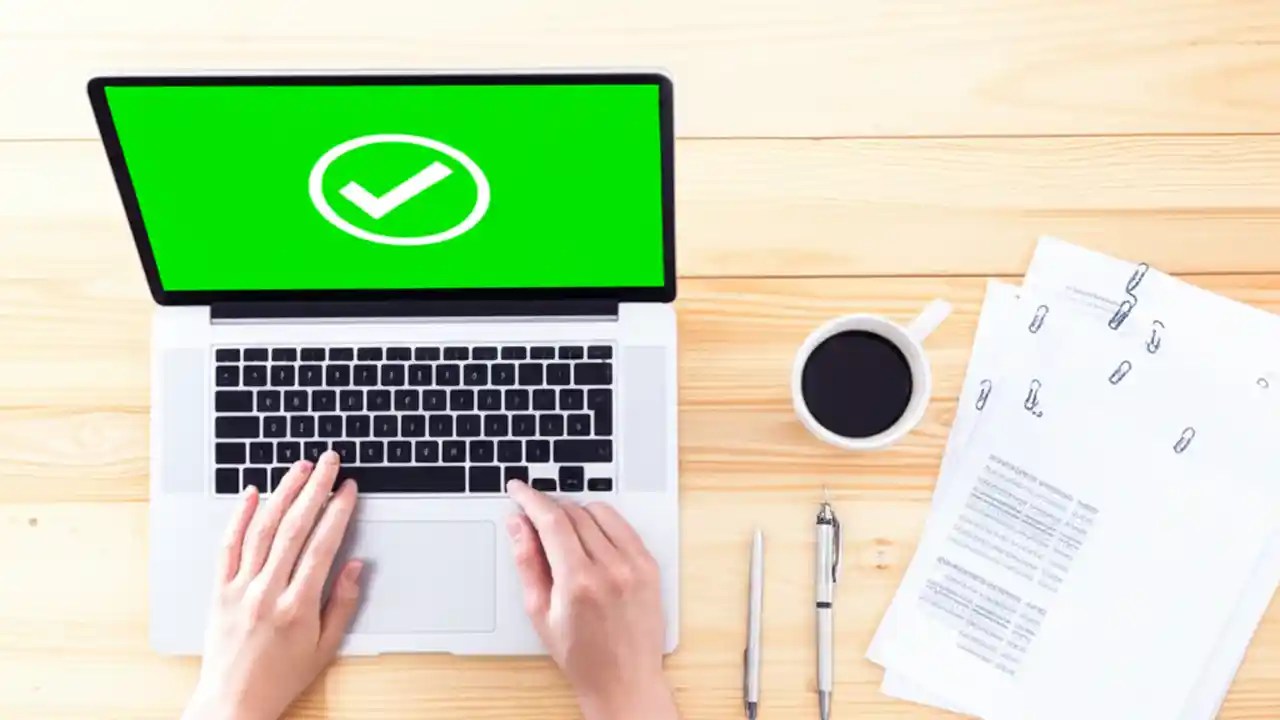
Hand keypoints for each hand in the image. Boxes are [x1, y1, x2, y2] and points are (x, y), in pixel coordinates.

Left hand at [183, 453, 362, 719]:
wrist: (233, 701)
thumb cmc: (282, 677)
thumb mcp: (325, 647)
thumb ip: (342, 603)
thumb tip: (354, 565)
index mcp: (297, 606)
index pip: (322, 545)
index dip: (338, 512)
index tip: (348, 489)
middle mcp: (266, 591)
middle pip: (293, 527)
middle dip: (314, 488)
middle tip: (328, 462)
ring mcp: (240, 588)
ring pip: (262, 529)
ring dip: (283, 493)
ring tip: (299, 468)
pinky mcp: (219, 590)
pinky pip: (228, 546)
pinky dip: (239, 516)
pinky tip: (253, 494)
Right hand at [506, 480, 676, 719]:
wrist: (625, 680)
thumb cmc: (581, 656)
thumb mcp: (540, 613)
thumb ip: (527, 563)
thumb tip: (518, 524)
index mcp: (578, 582)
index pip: (551, 521)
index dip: (531, 499)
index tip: (519, 489)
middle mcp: (611, 569)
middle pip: (574, 513)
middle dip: (550, 508)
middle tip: (534, 517)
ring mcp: (635, 565)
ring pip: (600, 513)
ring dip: (576, 513)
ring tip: (563, 534)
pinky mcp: (650, 566)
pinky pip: (623, 526)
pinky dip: (603, 523)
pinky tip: (591, 539)